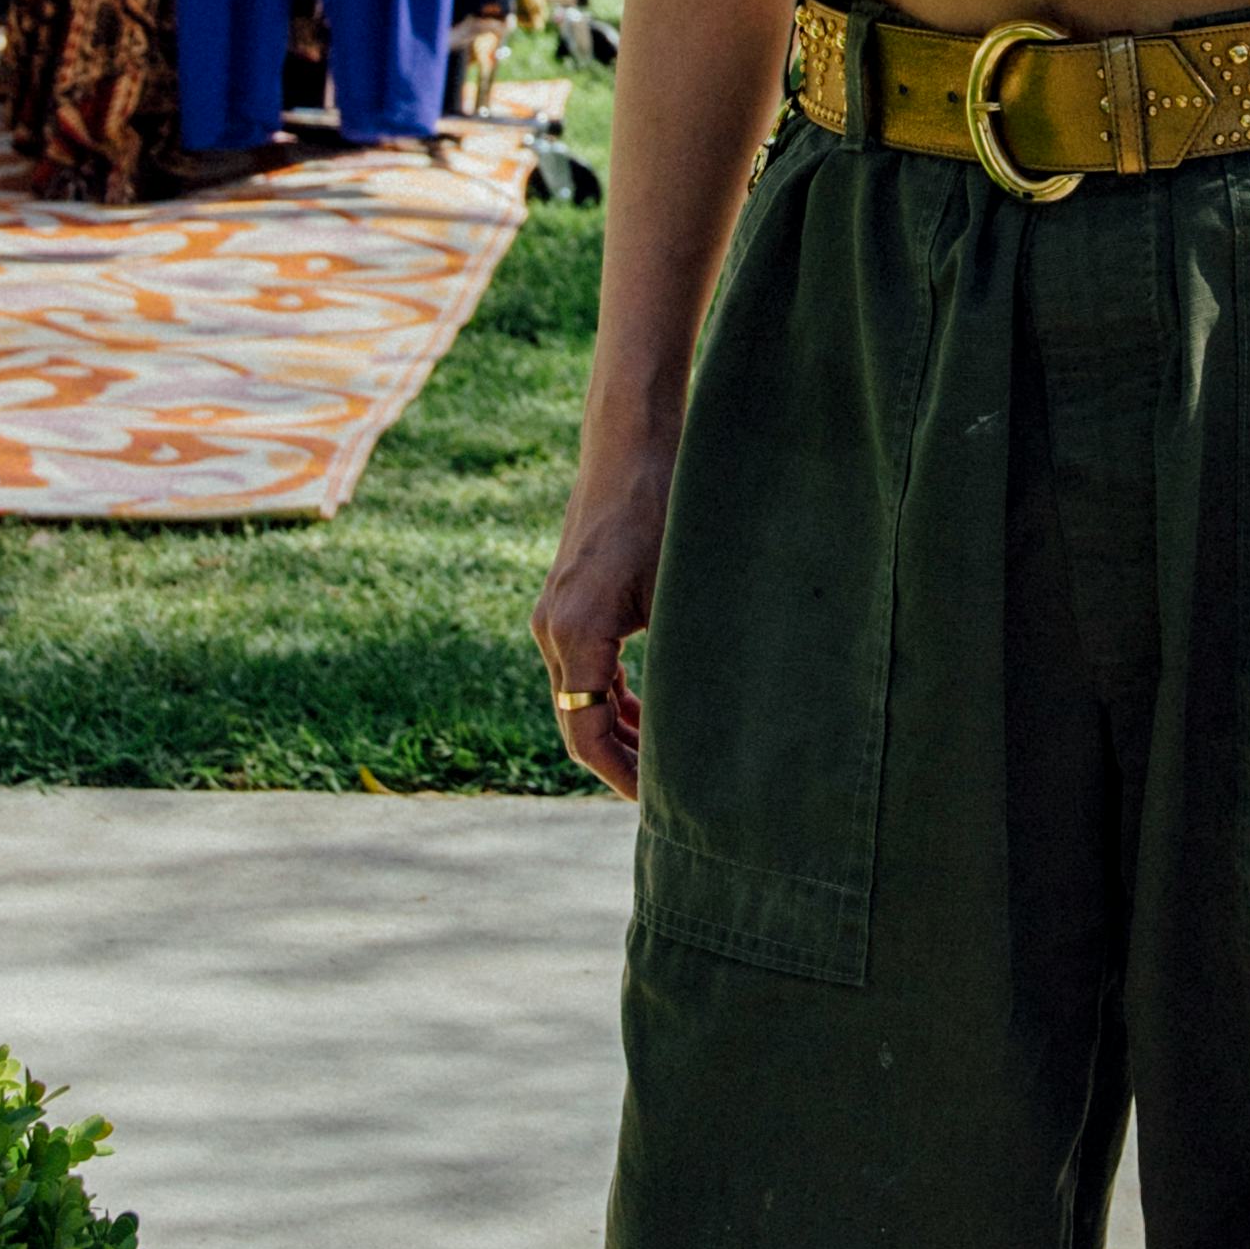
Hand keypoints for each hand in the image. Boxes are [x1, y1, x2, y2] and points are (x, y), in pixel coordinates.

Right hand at [534, 460, 666, 796]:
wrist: (632, 446)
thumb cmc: (665, 512)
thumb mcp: (679, 594)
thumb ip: (677, 663)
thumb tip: (696, 731)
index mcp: (575, 634)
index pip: (583, 734)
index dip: (620, 775)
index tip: (657, 802)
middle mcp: (553, 629)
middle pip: (577, 722)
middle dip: (621, 761)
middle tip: (672, 792)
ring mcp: (554, 616)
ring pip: (577, 697)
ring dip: (616, 730)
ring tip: (664, 760)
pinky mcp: (567, 602)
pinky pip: (580, 668)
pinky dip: (610, 696)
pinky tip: (646, 711)